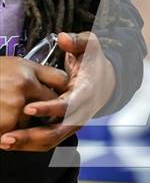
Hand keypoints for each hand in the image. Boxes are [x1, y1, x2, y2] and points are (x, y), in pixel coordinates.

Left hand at [0, 32, 115, 151]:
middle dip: (32, 136)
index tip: (28, 108)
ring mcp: (72, 123)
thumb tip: (65, 39)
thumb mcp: (90, 46)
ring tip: (4, 141)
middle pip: (56, 131)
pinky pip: (46, 140)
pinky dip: (29, 143)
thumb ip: (78, 41)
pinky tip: (9, 141)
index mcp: (85, 93)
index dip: (49, 108)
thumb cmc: (94, 63)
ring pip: (50, 140)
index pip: (67, 105)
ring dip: (27, 143)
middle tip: (7, 136)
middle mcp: (80, 113)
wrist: (106, 81)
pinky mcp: (64, 129)